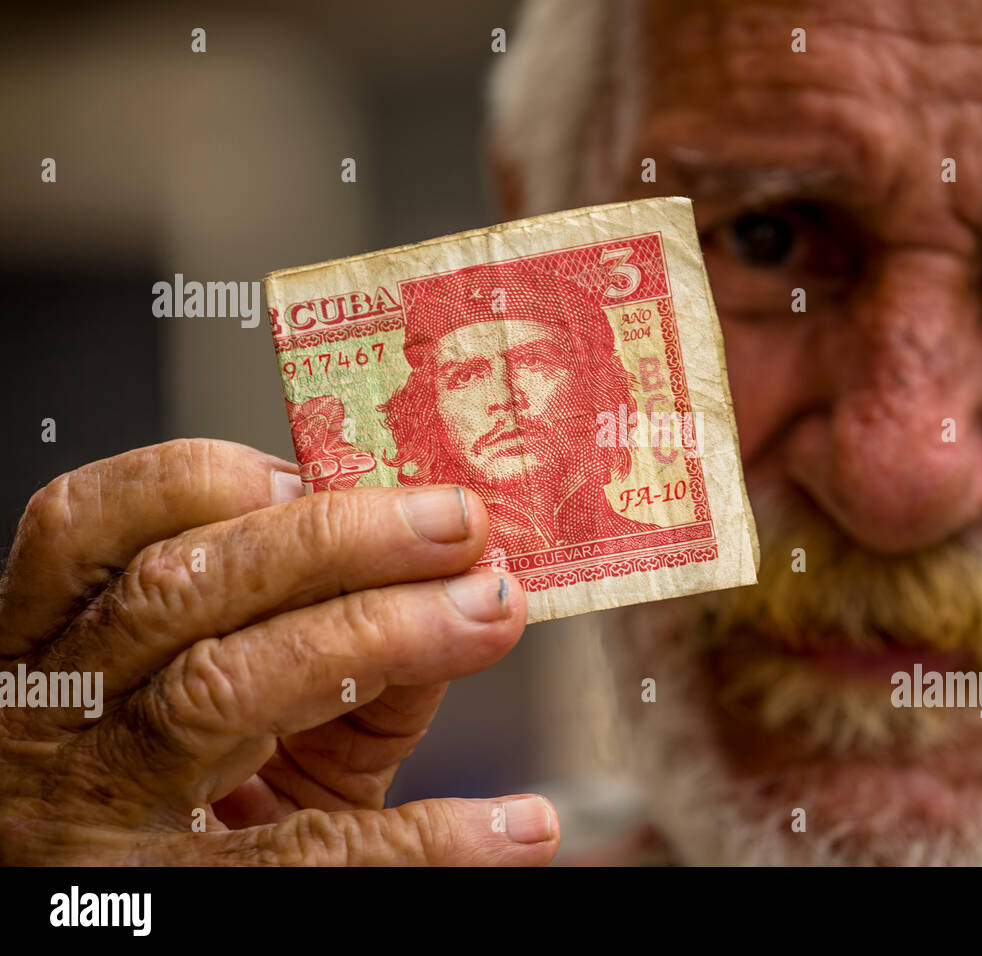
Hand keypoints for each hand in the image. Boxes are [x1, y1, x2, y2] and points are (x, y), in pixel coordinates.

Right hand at [0, 439, 558, 864]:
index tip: (326, 473)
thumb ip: (318, 643)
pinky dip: (431, 838)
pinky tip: (518, 825)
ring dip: (382, 634)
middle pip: (177, 589)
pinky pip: (308, 858)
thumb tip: (451, 585)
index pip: (90, 525)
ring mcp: (98, 814)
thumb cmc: (183, 800)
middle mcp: (54, 720)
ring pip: (226, 689)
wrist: (123, 926)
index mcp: (48, 647)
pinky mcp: (169, 905)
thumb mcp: (217, 709)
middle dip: (335, 540)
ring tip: (493, 614)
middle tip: (461, 527)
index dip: (208, 483)